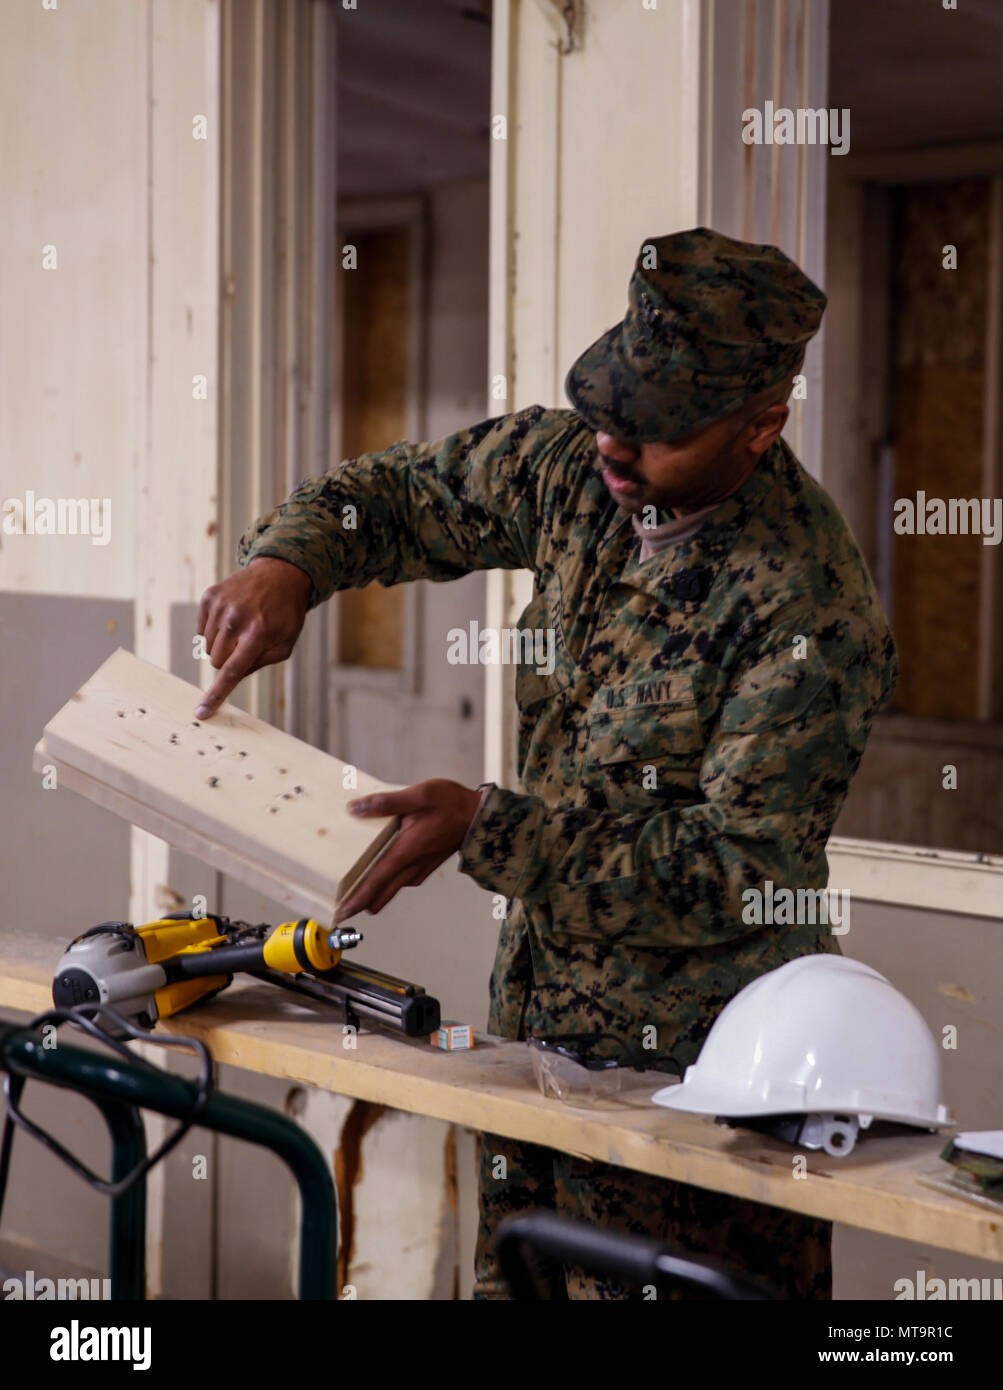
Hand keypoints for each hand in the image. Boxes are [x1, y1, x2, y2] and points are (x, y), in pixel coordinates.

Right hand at [195, 557, 313, 716]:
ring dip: (222, 645)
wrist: (280, 574)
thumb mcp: (284, 644)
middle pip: (216, 662)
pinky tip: (231, 619)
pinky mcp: (210, 597)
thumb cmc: (284, 614)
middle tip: (245, 646)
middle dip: (228, 661)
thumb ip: (259, 664)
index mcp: (258, 634)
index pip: (232, 672)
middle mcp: (236, 619)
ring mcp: (221, 606)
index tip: (201, 712)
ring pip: (207, 647)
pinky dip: (214, 630)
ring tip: (241, 629)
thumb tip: (231, 678)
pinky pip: (201, 630)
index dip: (216, 695)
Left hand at [337, 779, 482, 918]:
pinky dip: (386, 882)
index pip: (375, 882)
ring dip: (374, 891)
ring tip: (354, 890)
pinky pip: (400, 880)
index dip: (357, 899)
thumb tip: (355, 808)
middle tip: (342, 907)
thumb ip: (385, 803)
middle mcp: (412, 866)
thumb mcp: (419, 796)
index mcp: (405, 852)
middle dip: (361, 902)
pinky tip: (379, 872)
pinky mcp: (425, 866)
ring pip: (391, 889)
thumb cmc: (453, 805)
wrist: (480, 816)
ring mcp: (420, 869)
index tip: (342, 913)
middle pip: (381, 895)